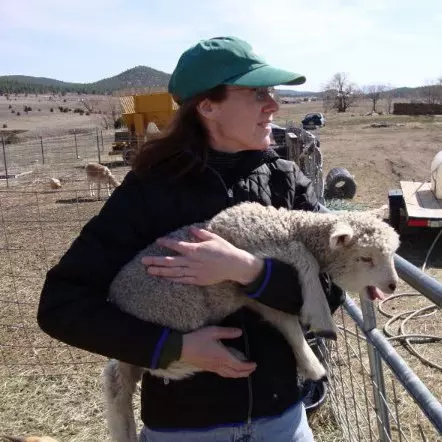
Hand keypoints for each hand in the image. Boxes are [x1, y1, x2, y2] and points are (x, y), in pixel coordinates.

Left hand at [141, 226, 263, 285]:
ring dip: (160, 271)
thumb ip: (200, 234)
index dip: (166, 243)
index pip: (177, 246)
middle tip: (143, 260)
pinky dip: (171, 279)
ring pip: (173, 272)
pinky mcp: (197, 280)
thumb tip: (190, 230)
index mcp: (195, 250)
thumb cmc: (224, 249)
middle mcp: (192, 262)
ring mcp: (194, 272)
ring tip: (149, 270)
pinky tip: (163, 278)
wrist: (234, 265)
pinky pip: (181, 280)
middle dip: (155, 261)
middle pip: (170, 262)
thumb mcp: (213, 238)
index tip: (158, 241)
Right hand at [180, 326, 256, 377]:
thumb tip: (240, 332)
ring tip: (244, 373)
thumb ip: (227, 332)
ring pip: (228, 374)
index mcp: (223, 356)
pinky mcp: (207, 368)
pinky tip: (228, 370)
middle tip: (252, 370)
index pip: (239, 365)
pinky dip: (229, 373)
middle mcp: (219, 364)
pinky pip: (222, 373)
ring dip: (238, 374)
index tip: (255, 364)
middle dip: (245, 372)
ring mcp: (213, 367)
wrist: (181, 348)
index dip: (248, 366)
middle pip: (235, 372)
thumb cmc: (197, 339)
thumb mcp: (213, 332)